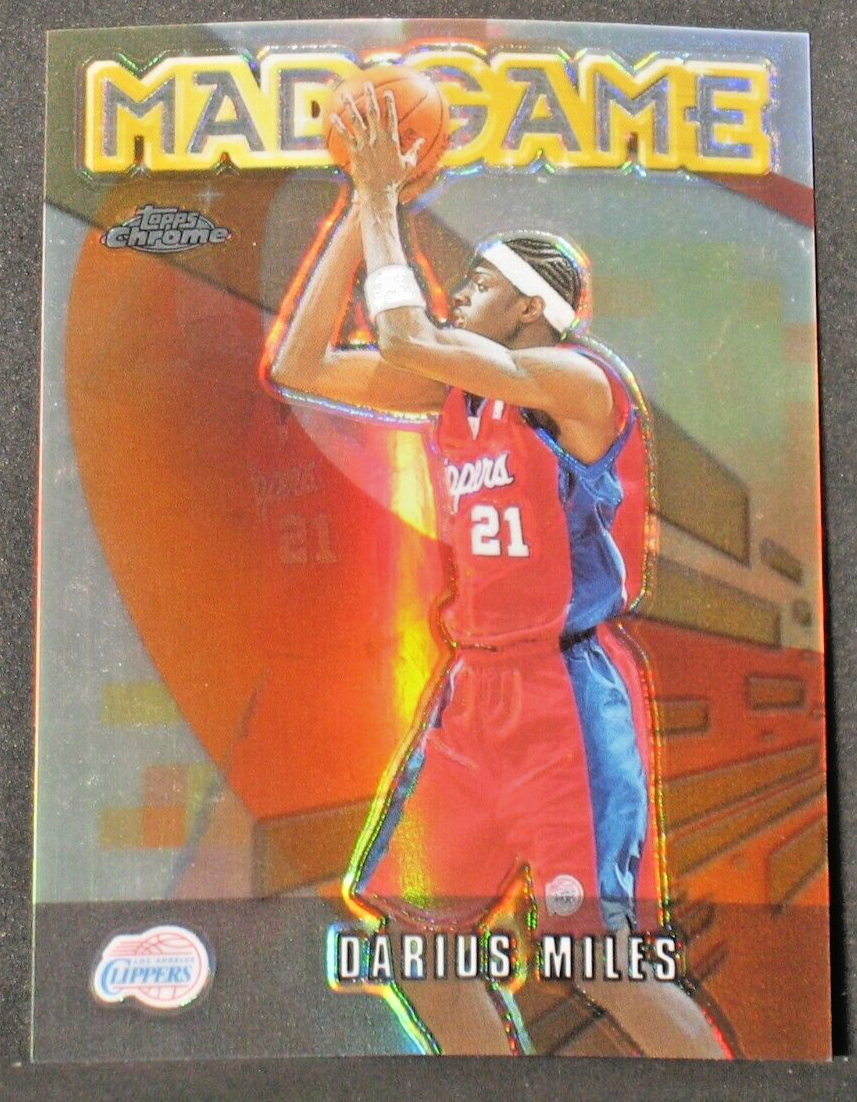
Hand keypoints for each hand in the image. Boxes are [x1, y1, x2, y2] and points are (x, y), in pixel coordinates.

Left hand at [331, 83, 423, 202]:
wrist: (379, 194)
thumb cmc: (394, 182)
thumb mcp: (408, 166)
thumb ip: (414, 151)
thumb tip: (423, 140)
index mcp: (391, 141)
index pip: (391, 117)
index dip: (389, 103)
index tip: (387, 92)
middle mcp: (377, 139)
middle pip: (373, 112)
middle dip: (370, 96)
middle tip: (366, 84)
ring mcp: (365, 145)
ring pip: (356, 120)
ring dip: (350, 105)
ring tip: (345, 94)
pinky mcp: (355, 153)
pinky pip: (345, 136)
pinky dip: (339, 125)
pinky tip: (333, 116)